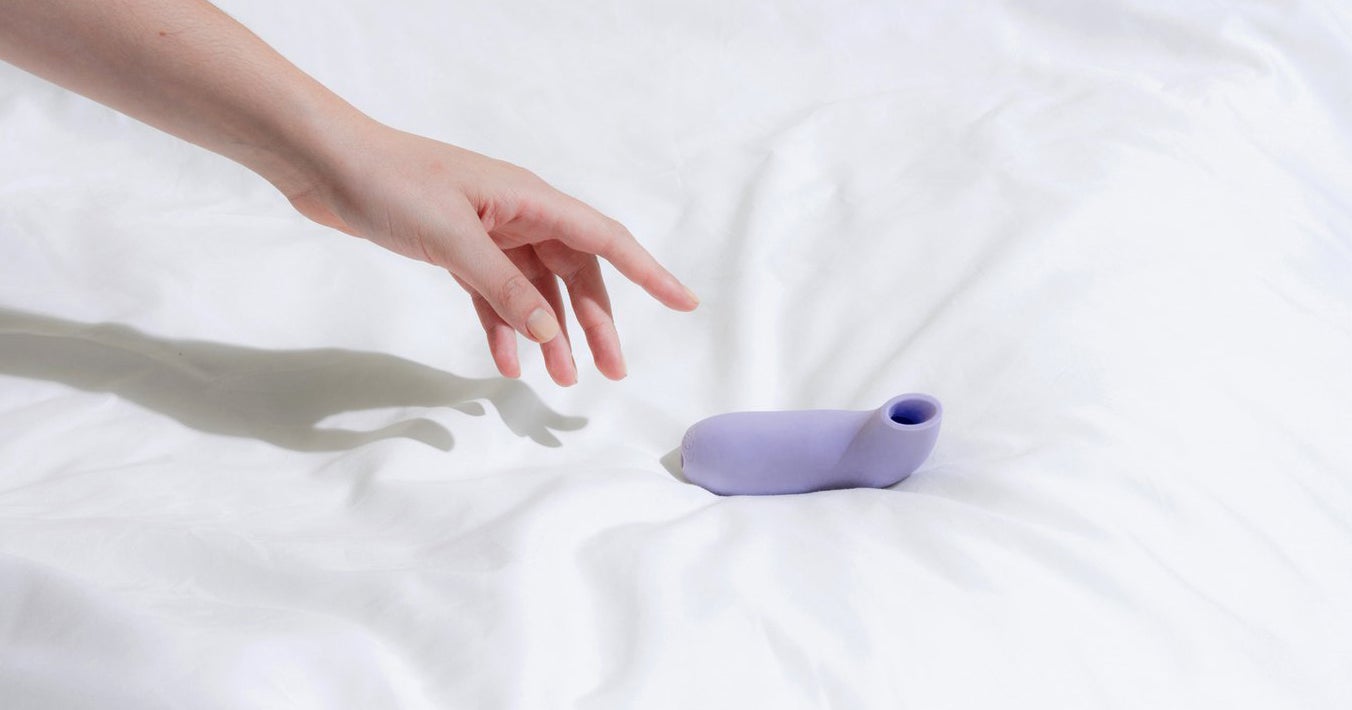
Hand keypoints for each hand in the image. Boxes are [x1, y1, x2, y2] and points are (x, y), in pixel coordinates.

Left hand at [284, 122, 698, 385]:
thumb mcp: (452, 238)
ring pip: (538, 292)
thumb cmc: (390, 183)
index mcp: (530, 200)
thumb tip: (549, 331)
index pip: (605, 239)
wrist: (326, 166)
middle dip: (597, 324)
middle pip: (576, 275)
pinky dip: (504, 328)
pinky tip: (508, 362)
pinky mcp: (460, 251)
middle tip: (612, 372)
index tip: (685, 303)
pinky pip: (496, 297)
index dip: (649, 273)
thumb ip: (504, 288)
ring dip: (551, 334)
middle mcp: (519, 215)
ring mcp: (491, 235)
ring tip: (562, 380)